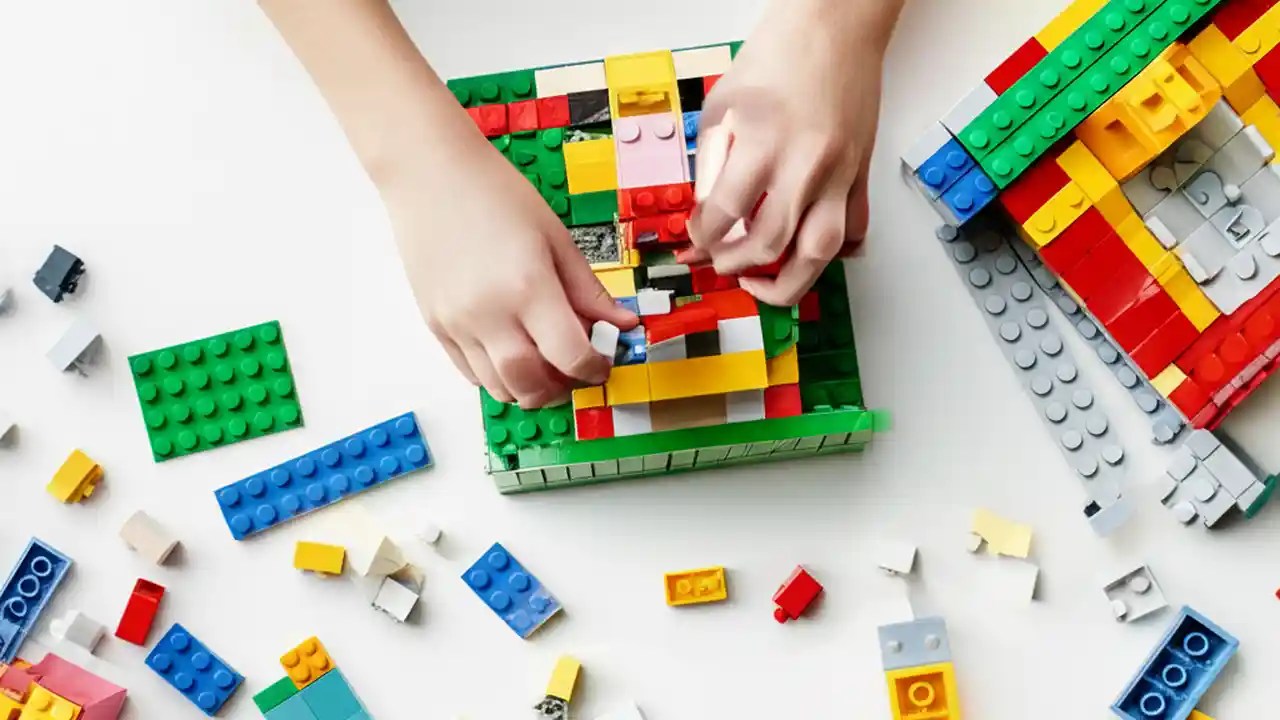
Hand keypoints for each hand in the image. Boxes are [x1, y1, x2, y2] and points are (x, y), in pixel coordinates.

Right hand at [385, 134, 637, 408]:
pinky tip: (514, 352)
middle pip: (532, 387)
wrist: (429, 174)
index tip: (602, 361)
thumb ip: (588, 290)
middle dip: (562, 389)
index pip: (571, 357)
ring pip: (499, 389)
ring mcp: (457, 324)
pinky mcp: (436, 326)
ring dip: (529, 388)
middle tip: (576, 371)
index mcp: (528, 288)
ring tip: (545, 364)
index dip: (595, 368)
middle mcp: (489, 314)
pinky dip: (498, 376)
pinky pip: (471, 373)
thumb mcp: (555, 237)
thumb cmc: (493, 193)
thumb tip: (622, 324)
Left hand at [687, 0, 900, 304]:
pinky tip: (808, 255)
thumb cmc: (780, 55)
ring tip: (762, 283)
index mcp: (763, 142)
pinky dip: (834, 253)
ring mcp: (839, 174)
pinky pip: (854, 232)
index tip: (696, 238)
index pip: (725, 213)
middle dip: (734, 264)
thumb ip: (713, 164)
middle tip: (720, 263)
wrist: (836, 27)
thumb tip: (705, 212)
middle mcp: (806, 164)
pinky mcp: (860, 176)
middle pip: (768, 244)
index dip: (703, 235)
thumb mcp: (723, 107)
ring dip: (787, 281)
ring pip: (818, 253)